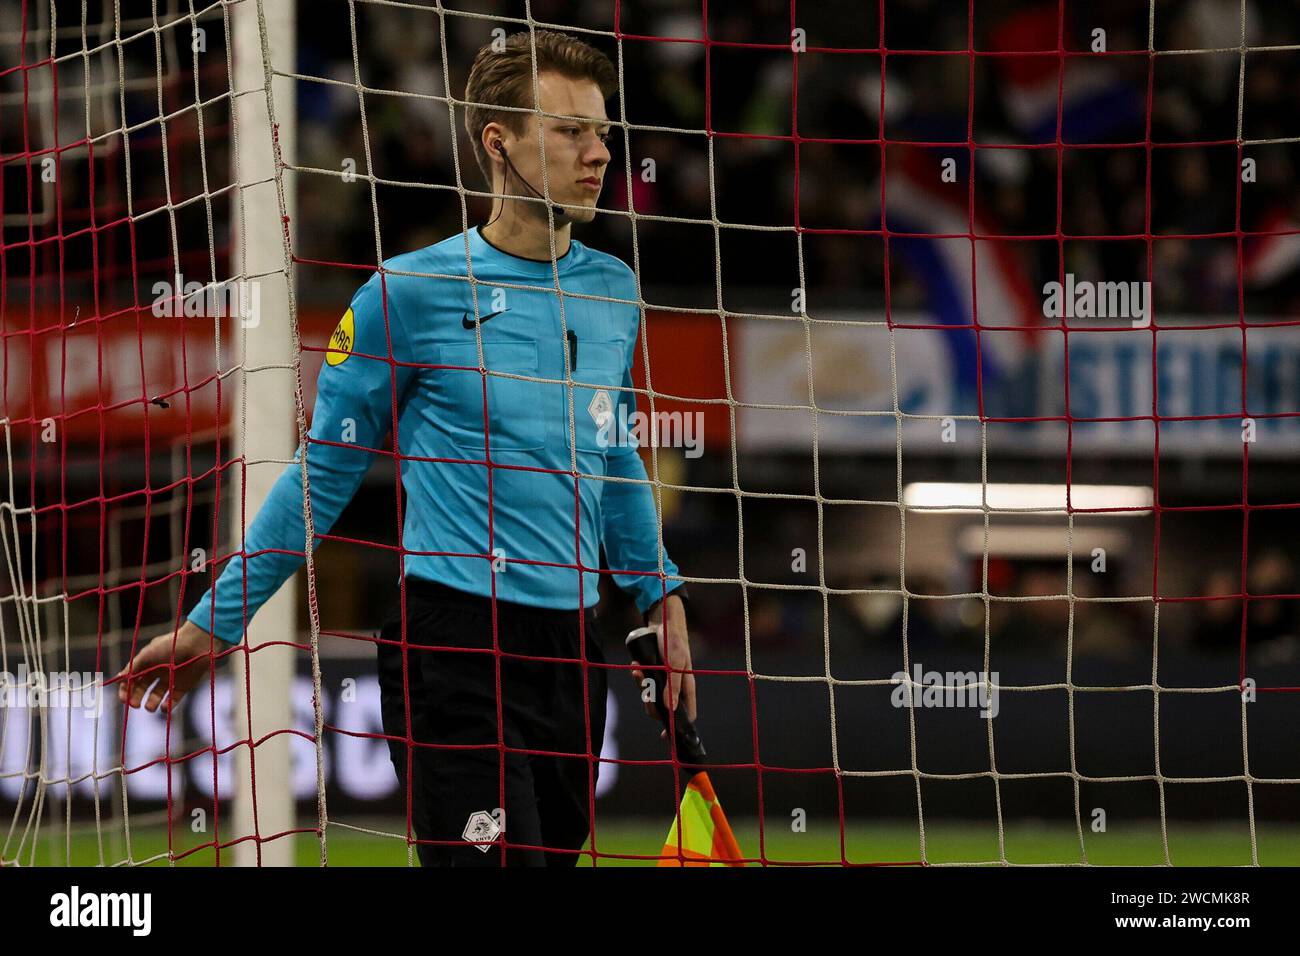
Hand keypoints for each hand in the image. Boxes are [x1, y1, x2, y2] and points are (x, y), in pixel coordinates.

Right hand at [115, 620, 226, 714]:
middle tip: (135, 705)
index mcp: (147, 663)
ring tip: (150, 707)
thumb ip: (133, 667)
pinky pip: (173, 700)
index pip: (131, 680)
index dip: (125, 690)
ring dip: (151, 704)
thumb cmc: (171, 645)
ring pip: (156, 696)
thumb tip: (119, 678)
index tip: (124, 699)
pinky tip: (164, 707)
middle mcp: (157, 672)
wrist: (198, 643)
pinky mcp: (184, 687)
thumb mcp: (148, 654)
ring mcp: (170, 680)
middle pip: (141, 690)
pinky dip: (167, 706)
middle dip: (135, 698)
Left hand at [630, 594, 695, 734]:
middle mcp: (675, 688)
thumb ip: (673, 686)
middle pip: (662, 709)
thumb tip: (669, 709)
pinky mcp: (652, 674)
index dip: (677, 727)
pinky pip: (643, 683)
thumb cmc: (675, 643)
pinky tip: (635, 666)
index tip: (665, 736)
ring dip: (641, 686)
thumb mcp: (676, 665)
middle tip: (644, 693)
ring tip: (637, 670)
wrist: (663, 623)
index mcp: (687, 689)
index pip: (686, 715)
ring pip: (650, 696)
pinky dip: (638, 677)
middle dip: (650, 703)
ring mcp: (663, 682)